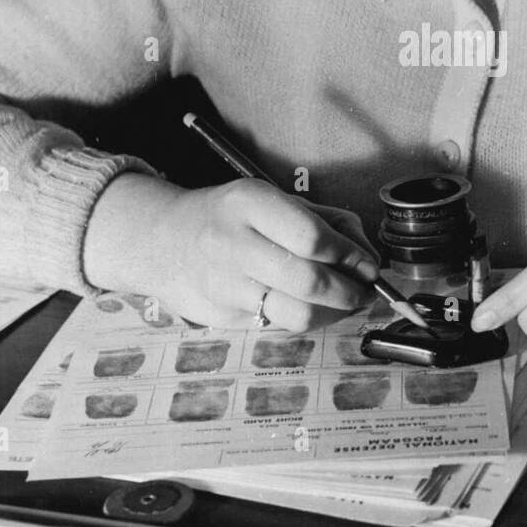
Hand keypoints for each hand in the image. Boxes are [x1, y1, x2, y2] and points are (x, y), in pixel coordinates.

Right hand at [84, 173, 378, 332]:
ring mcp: (224, 286)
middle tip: (365, 291)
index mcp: (250, 204)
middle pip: (308, 281)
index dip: (349, 255)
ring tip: (346, 304)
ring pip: (296, 315)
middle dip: (349, 291)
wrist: (159, 239)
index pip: (311, 237)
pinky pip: (278, 326)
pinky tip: (312, 308)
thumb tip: (367, 257)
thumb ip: (325, 221)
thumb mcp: (272, 199)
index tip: (367, 264)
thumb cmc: (229, 216)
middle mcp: (233, 244)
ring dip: (333, 315)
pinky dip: (305, 320)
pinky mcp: (221, 318)